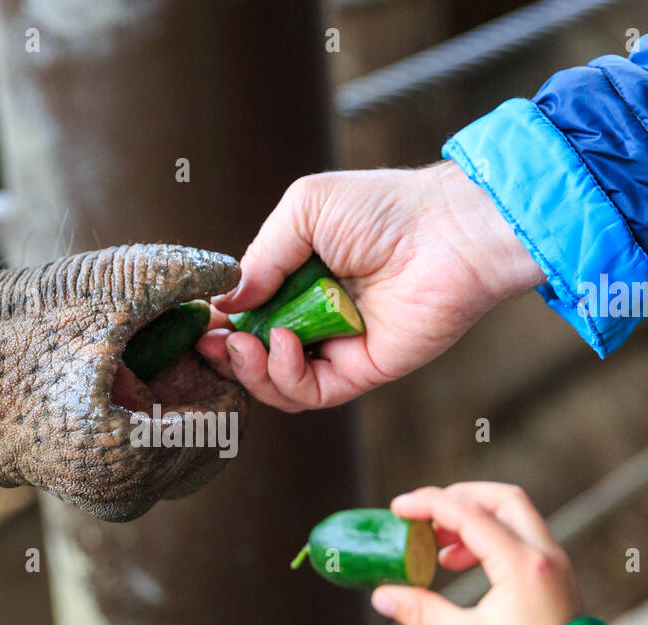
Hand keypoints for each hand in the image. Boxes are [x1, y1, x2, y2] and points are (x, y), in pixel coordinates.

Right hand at [198, 162, 543, 411]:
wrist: (450, 231)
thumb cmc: (386, 208)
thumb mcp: (304, 210)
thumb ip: (261, 257)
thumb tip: (227, 303)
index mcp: (299, 276)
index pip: (246, 311)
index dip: (219, 321)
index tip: (197, 321)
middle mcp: (314, 316)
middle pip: (254, 354)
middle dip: (225, 353)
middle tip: (211, 343)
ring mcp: (337, 347)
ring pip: (277, 382)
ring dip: (251, 370)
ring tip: (244, 344)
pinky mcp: (362, 372)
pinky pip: (311, 392)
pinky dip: (287, 376)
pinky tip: (283, 346)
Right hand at [369, 483, 581, 624]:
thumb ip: (421, 612)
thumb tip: (382, 595)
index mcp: (522, 567)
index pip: (470, 515)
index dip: (429, 505)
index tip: (398, 508)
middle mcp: (546, 557)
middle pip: (502, 500)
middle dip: (459, 498)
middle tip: (424, 515)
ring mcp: (556, 566)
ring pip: (515, 517)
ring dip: (475, 520)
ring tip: (439, 548)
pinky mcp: (556, 579)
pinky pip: (522, 539)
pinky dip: (491, 538)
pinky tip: (462, 564)